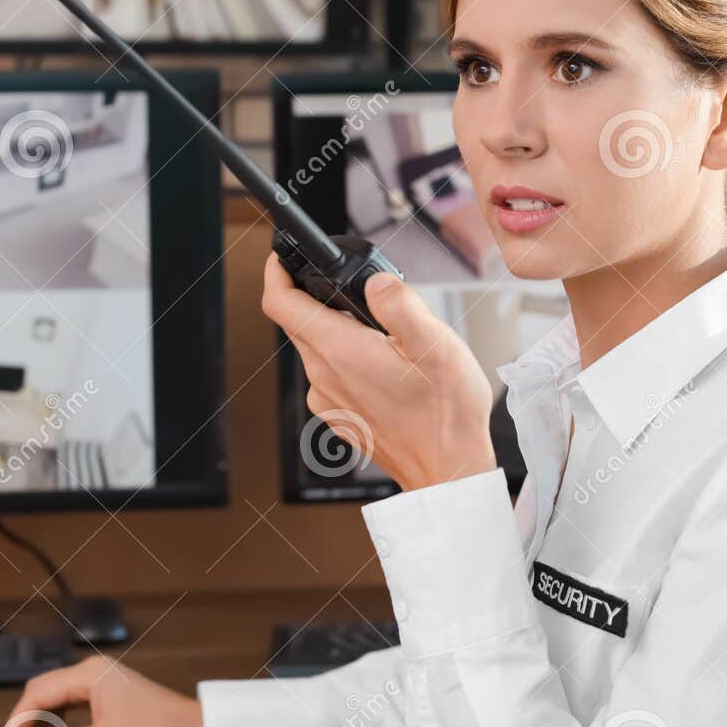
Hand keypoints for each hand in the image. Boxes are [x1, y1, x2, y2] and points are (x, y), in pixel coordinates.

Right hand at [0, 655, 203, 726]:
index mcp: (88, 675)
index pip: (36, 696)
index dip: (15, 726)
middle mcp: (92, 669)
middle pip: (41, 689)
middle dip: (22, 720)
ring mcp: (102, 676)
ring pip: (55, 693)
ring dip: (38, 717)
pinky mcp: (108, 687)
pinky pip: (71, 697)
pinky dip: (56, 715)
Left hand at [261, 253, 496, 490]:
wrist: (448, 468)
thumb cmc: (445, 413)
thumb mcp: (436, 343)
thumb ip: (399, 304)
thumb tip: (375, 281)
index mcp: (339, 351)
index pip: (280, 302)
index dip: (278, 271)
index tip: (285, 258)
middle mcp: (324, 376)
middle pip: (298, 322)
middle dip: (319, 298)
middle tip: (358, 291)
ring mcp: (329, 399)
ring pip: (317, 348)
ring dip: (339, 331)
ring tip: (382, 334)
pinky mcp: (340, 415)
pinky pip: (331, 375)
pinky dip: (348, 360)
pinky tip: (385, 367)